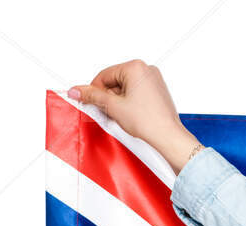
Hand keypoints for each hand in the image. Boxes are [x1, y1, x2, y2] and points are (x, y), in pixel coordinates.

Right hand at [68, 60, 202, 172]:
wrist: (169, 138)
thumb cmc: (148, 122)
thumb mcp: (112, 106)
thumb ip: (91, 96)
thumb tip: (75, 90)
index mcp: (135, 67)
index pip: (104, 75)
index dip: (94, 90)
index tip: (89, 101)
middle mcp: (147, 70)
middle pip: (115, 81)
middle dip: (108, 97)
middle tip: (108, 111)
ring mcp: (155, 80)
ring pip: (125, 88)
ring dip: (118, 101)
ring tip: (121, 116)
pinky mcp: (159, 92)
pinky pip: (137, 93)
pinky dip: (129, 103)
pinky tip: (130, 115)